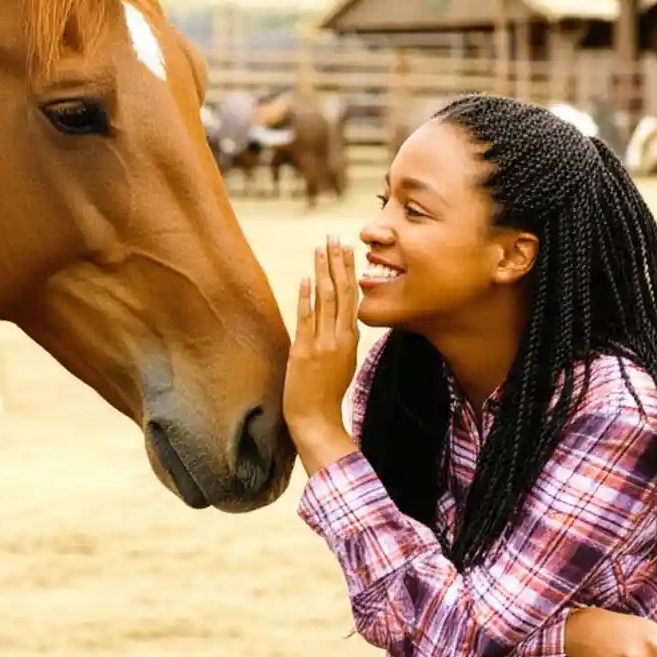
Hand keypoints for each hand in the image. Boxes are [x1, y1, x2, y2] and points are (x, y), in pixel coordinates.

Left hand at [284, 235, 360, 471]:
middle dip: (338, 262)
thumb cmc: (325, 395)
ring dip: (323, 271)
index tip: (347, 250)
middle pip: (342, 292)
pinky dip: (307, 297)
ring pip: (326, 300)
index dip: (349, 271)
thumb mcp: (341, 364)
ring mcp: (324, 344)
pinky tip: (307, 278)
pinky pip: (307, 319)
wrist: (316, 420)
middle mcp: (340, 338)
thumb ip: (340, 340)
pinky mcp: (305, 351)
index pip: (351, 297)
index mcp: (350, 339)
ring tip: (321, 248)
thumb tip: (338, 322)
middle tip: (335, 237)